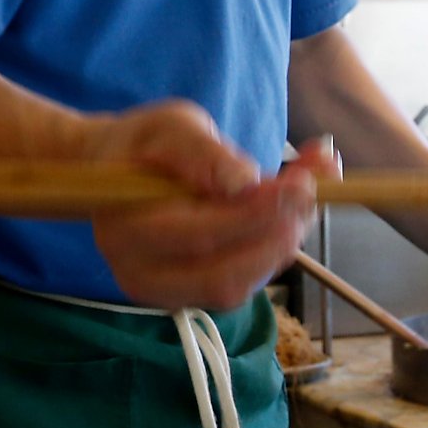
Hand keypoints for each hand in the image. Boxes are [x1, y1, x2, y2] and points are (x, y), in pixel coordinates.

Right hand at [86, 102, 334, 312]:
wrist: (116, 175)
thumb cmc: (144, 145)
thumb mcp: (171, 127)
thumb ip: (204, 152)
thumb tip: (245, 182)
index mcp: (125, 226)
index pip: (199, 233)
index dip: (256, 214)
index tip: (301, 184)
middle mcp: (138, 272)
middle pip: (222, 273)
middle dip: (277, 234)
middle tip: (311, 192)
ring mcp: (162, 294)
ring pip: (235, 287)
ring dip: (279, 246)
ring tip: (301, 200)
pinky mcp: (186, 300)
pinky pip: (237, 288)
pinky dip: (269, 256)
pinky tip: (284, 219)